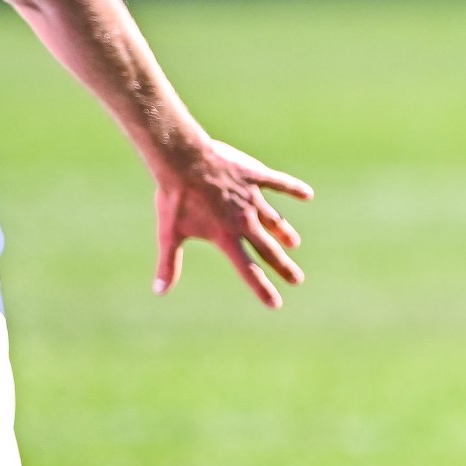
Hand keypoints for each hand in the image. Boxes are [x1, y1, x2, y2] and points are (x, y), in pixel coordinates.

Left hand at [150, 135, 311, 307]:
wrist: (183, 161)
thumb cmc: (175, 198)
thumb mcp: (170, 233)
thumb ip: (169, 263)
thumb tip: (159, 291)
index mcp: (226, 237)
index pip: (248, 269)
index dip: (262, 288)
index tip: (275, 304)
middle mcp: (244, 221)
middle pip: (269, 249)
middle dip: (284, 266)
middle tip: (297, 279)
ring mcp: (252, 198)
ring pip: (274, 219)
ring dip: (284, 232)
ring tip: (293, 242)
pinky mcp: (255, 177)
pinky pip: (279, 183)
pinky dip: (294, 189)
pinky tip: (307, 194)